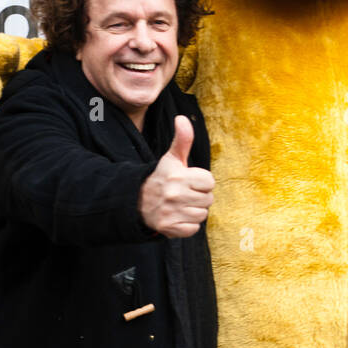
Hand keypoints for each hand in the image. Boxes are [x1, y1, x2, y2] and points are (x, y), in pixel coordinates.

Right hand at [138, 116, 213, 237]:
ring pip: (202, 214)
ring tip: (181, 205)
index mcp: (178, 176)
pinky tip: (178, 216)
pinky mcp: (170, 228)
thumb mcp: (172, 158)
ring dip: (194, 211)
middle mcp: (175, 195)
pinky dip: (188, 225)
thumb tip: (181, 118)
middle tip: (185, 194)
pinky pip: (193, 229)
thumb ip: (182, 139)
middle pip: (208, 199)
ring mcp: (172, 212)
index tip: (189, 181)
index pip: (210, 182)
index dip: (202, 182)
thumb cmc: (162, 178)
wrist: (137, 201)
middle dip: (199, 196)